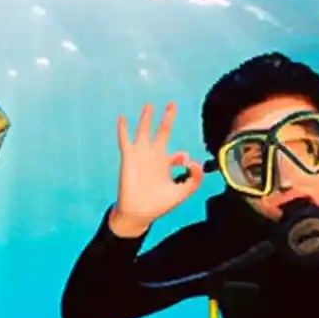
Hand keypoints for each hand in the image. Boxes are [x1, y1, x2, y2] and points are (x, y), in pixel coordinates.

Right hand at [109, 102, 203, 237]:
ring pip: (144, 132)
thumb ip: (194, 180)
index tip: (186, 163)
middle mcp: (154, 157)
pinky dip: (123, 129)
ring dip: (146, 119)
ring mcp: (141, 156)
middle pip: (162, 132)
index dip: (183, 157)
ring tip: (149, 106)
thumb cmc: (158, 205)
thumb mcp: (182, 193)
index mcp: (166, 165)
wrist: (139, 213)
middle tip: (172, 104)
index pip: (178, 155)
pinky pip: (125, 141)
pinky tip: (122, 118)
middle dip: (167, 119)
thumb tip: (196, 162)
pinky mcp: (129, 158)